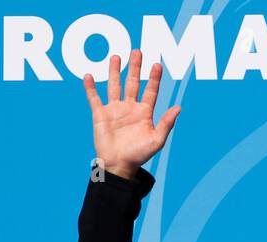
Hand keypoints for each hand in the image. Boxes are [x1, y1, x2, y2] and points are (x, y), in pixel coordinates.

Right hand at [82, 49, 180, 179]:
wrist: (119, 165)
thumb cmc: (139, 155)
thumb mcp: (156, 140)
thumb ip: (166, 123)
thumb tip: (178, 107)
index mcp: (144, 113)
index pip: (150, 91)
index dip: (154, 78)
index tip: (157, 65)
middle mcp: (129, 108)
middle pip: (132, 83)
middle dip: (135, 68)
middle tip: (137, 51)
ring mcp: (114, 110)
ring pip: (114, 86)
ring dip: (115, 72)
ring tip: (116, 57)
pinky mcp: (100, 115)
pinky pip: (94, 98)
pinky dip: (90, 88)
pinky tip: (89, 76)